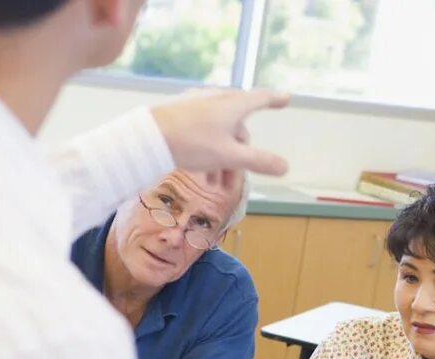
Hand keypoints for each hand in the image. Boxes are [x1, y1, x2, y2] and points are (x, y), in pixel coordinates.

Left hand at [151, 89, 290, 184]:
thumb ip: (258, 161)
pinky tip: (202, 171)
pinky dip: (209, 150)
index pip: (260, 99)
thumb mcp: (229, 155)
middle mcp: (217, 99)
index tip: (286, 98)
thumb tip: (285, 166)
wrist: (148, 137)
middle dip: (240, 153)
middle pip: (238, 126)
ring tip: (216, 184)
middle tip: (235, 178)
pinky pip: (204, 131)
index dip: (275, 100)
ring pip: (220, 132)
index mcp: (233, 105)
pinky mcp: (181, 112)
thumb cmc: (192, 143)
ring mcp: (198, 104)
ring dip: (223, 158)